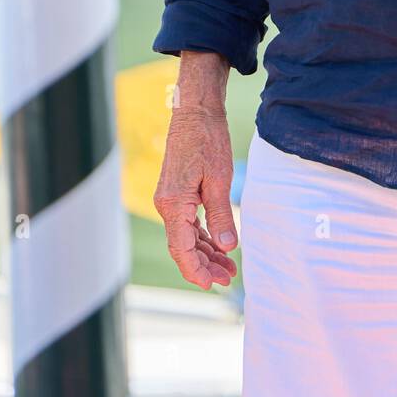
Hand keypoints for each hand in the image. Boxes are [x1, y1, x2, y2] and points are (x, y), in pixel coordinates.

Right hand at [154, 100, 238, 289]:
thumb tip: (228, 248)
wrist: (196, 111)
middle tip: (229, 278)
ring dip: (206, 252)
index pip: (181, 249)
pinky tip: (220, 245)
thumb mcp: (219, 179)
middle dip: (205, 265)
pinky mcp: (178, 193)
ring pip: (187, 236)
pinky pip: (189, 222)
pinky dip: (204, 236)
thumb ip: (221, 215)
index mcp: (173, 204)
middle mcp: (167, 205)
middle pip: (184, 246)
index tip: (212, 285)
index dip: (196, 271)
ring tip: (229, 267)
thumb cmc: (207, 140)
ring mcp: (171, 199)